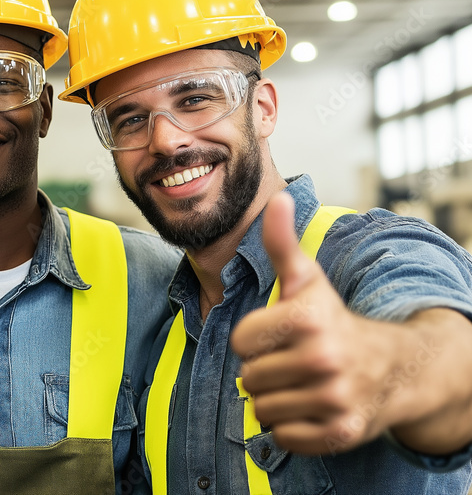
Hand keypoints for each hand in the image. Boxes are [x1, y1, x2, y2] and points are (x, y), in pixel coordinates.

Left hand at [230, 192, 399, 454]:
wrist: (395, 369)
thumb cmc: (334, 321)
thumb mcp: (308, 281)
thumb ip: (283, 244)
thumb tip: (278, 199)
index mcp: (308, 319)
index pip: (240, 341)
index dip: (255, 338)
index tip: (281, 333)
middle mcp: (324, 359)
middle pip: (249, 378)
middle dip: (265, 370)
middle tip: (294, 361)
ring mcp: (335, 399)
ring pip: (261, 410)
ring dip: (275, 399)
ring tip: (302, 383)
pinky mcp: (340, 433)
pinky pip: (281, 437)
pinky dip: (291, 427)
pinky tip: (312, 407)